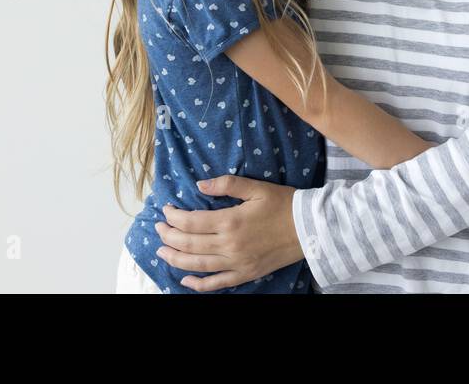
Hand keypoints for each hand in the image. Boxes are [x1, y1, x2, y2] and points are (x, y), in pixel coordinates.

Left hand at [154, 175, 302, 291]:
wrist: (310, 228)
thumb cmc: (284, 204)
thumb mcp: (256, 187)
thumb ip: (227, 184)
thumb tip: (200, 184)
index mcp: (230, 221)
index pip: (191, 222)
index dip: (174, 216)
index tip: (166, 210)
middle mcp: (229, 244)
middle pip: (189, 243)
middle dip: (168, 236)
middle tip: (158, 228)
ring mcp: (236, 262)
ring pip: (197, 264)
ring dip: (175, 259)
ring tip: (161, 252)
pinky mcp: (245, 274)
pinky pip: (216, 284)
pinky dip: (198, 284)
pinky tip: (185, 279)